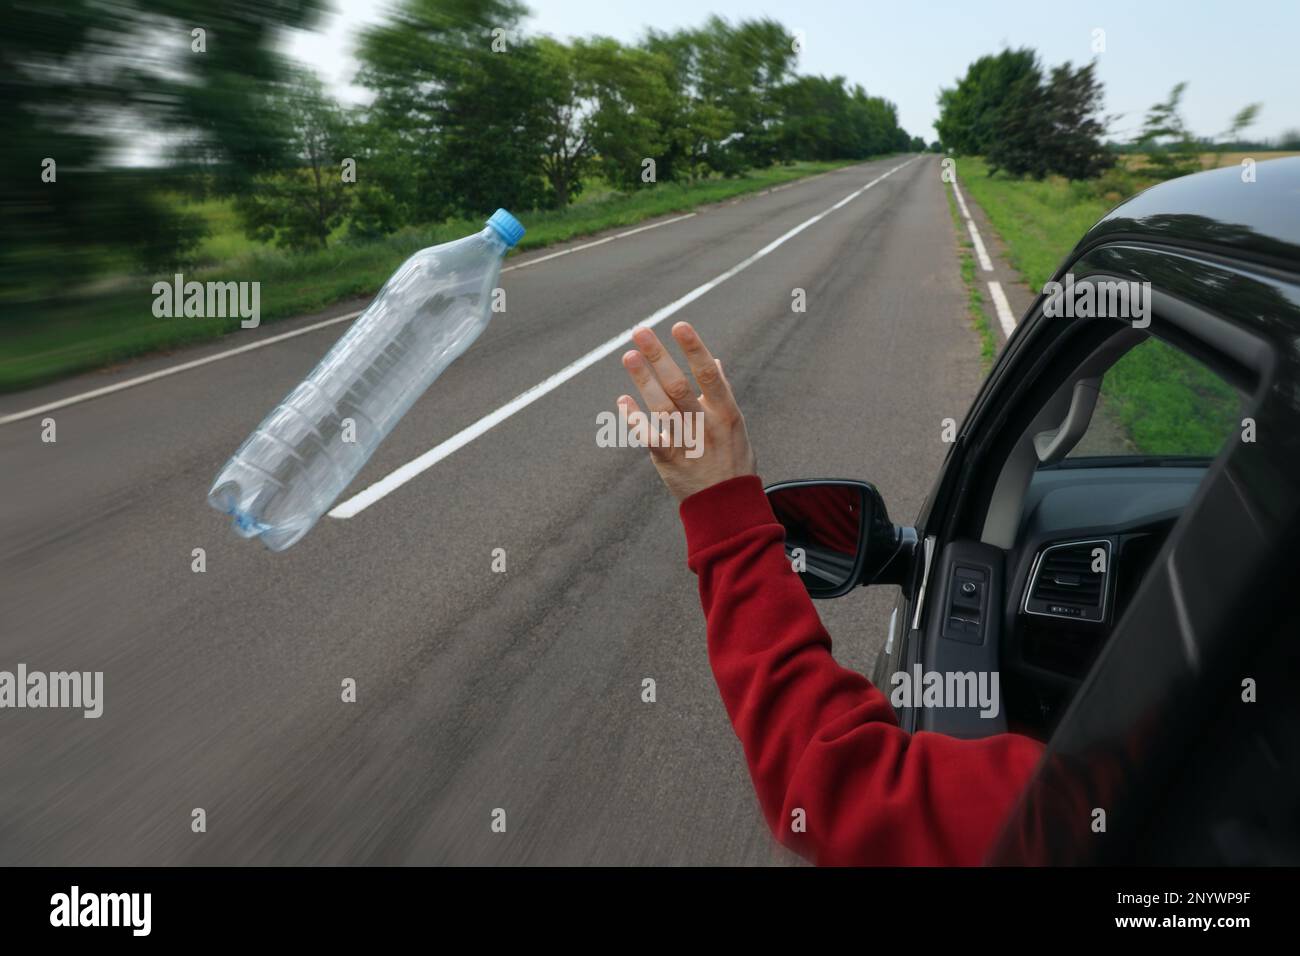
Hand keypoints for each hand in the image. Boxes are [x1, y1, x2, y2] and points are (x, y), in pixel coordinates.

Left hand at [617, 322, 756, 502]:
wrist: (727, 507)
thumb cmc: (733, 461)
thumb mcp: (736, 427)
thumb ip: (723, 394)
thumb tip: (715, 361)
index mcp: (726, 413)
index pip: (709, 375)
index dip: (694, 349)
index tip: (679, 325)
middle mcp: (706, 425)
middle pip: (679, 385)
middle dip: (659, 356)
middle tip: (641, 330)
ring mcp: (687, 443)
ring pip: (662, 407)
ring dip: (643, 380)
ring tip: (628, 355)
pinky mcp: (669, 461)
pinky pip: (650, 437)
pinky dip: (635, 419)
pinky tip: (622, 401)